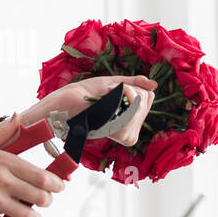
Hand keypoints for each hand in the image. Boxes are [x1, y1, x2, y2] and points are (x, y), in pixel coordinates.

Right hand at [0, 115, 65, 216]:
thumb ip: (3, 133)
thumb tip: (17, 117)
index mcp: (4, 161)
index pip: (40, 175)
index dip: (55, 184)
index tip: (58, 187)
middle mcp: (2, 181)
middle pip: (39, 196)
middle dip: (47, 201)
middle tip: (45, 202)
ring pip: (28, 215)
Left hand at [31, 74, 157, 146]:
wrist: (63, 100)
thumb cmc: (83, 95)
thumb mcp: (113, 86)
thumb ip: (134, 85)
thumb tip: (154, 85)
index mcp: (128, 123)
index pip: (148, 99)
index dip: (134, 87)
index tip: (116, 89)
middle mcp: (126, 132)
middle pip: (145, 99)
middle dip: (128, 87)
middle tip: (108, 91)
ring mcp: (119, 130)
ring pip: (138, 102)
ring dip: (121, 90)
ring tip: (104, 94)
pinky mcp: (110, 127)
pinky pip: (128, 104)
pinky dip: (117, 93)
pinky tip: (104, 96)